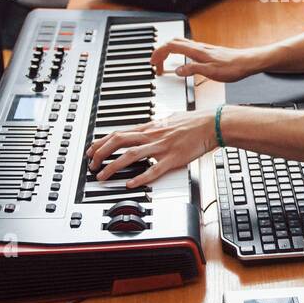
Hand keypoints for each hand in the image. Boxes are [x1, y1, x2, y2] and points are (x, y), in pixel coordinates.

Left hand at [85, 111, 215, 187]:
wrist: (211, 124)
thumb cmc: (193, 122)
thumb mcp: (168, 119)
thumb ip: (154, 125)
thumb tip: (145, 127)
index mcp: (150, 127)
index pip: (119, 133)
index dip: (102, 142)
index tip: (92, 150)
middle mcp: (152, 136)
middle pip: (119, 141)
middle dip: (101, 153)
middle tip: (92, 164)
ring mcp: (161, 147)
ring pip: (131, 155)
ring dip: (113, 166)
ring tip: (102, 176)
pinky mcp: (172, 159)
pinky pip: (153, 169)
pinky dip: (140, 177)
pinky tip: (130, 183)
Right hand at [149, 37, 264, 82]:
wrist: (247, 63)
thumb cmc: (232, 68)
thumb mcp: (211, 72)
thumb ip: (192, 70)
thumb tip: (177, 71)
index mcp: (196, 51)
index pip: (171, 46)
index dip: (159, 53)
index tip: (152, 62)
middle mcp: (198, 47)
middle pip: (173, 42)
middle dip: (160, 51)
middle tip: (155, 64)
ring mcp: (202, 48)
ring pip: (179, 44)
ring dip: (168, 51)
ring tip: (163, 63)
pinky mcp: (206, 52)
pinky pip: (186, 48)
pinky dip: (177, 53)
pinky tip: (179, 62)